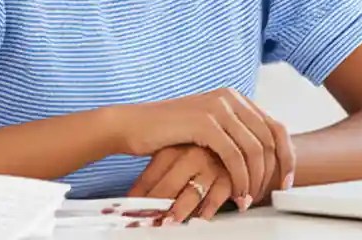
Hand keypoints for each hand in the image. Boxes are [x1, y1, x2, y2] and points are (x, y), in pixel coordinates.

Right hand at [113, 88, 294, 206]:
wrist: (132, 125)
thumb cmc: (167, 132)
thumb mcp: (207, 128)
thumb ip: (232, 134)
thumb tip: (261, 158)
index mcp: (235, 98)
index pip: (275, 127)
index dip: (287, 156)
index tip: (286, 180)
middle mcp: (231, 98)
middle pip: (270, 138)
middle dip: (273, 171)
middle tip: (268, 194)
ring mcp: (219, 108)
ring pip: (254, 149)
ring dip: (255, 179)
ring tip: (248, 199)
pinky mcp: (205, 123)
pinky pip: (235, 156)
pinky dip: (240, 179)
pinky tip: (238, 194)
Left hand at [128, 146, 248, 222]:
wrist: (233, 138)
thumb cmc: (201, 151)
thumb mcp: (176, 156)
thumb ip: (158, 177)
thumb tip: (132, 199)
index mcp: (172, 150)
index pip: (148, 179)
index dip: (137, 199)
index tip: (128, 214)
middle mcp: (190, 156)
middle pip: (167, 188)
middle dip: (154, 209)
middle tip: (144, 222)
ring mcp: (210, 165)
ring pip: (190, 195)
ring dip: (178, 213)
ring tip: (167, 225)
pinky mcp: (229, 174)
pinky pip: (216, 197)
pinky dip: (207, 211)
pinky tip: (199, 220)